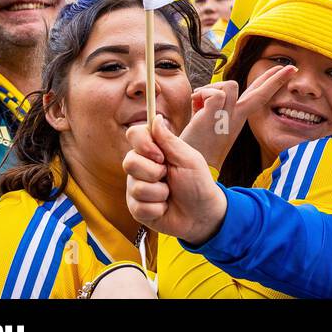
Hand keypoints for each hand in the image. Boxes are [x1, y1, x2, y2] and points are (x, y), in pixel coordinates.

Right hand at [124, 119, 227, 244]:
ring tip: (170, 194)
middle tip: (169, 176)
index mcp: (154, 151)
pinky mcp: (136, 208)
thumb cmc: (197, 183)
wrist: (202, 214)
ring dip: (160, 192)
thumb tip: (156, 118)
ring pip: (136, 186)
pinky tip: (165, 207)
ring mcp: (136, 188)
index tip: (160, 155)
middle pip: (129, 162)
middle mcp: (141, 168)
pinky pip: (139, 206)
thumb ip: (169, 140)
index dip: (143, 144)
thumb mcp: (188, 158)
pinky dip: (158, 208)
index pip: (135, 135)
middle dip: (154, 172)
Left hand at [180, 63, 296, 170]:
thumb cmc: (195, 145)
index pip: (258, 96)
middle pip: (260, 92)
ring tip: (201, 102)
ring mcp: (227, 117)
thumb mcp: (208, 123)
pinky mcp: (215, 117)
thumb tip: (203, 94)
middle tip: (291, 67)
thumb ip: (210, 108)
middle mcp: (237, 118)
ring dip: (212, 87)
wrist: (190, 167)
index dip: (272, 82)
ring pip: (230, 84)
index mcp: (237, 118)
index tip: (289, 71)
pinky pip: (214, 92)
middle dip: (276, 78)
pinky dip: (202, 94)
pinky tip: (196, 107)